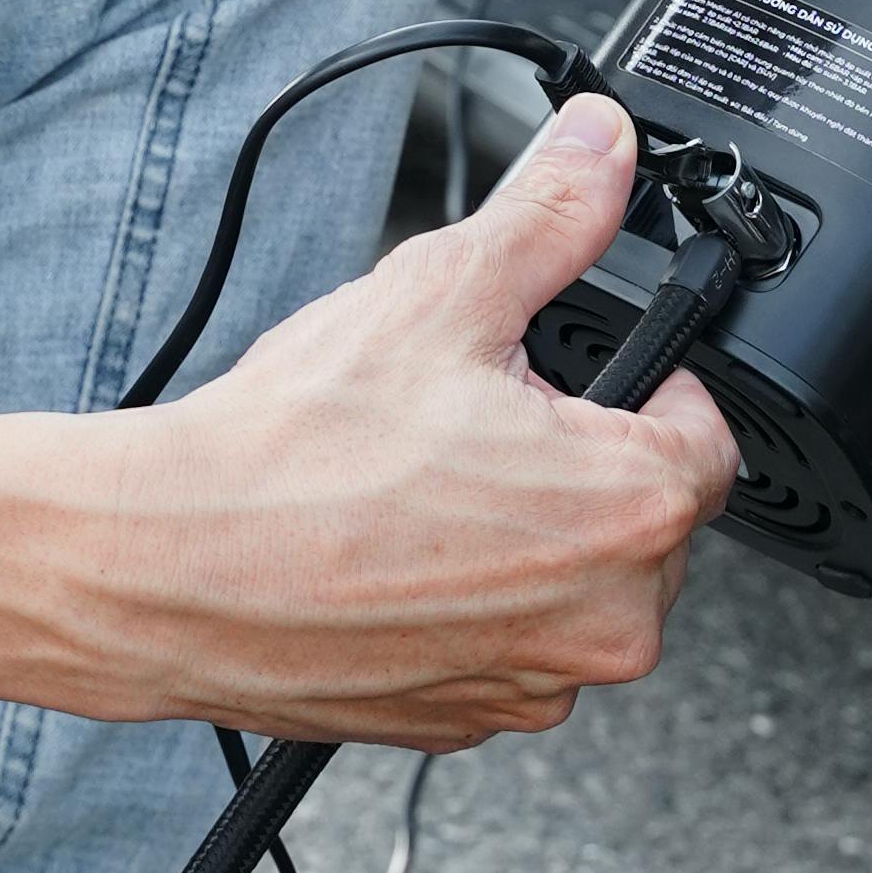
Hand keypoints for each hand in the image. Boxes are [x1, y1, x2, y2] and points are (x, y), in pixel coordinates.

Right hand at [77, 97, 731, 746]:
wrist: (163, 569)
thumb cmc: (292, 455)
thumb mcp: (437, 293)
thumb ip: (549, 218)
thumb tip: (601, 150)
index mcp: (631, 512)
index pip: (707, 434)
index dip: (641, 382)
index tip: (567, 370)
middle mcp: (605, 622)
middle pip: (640, 516)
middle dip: (573, 460)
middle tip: (468, 420)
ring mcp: (532, 685)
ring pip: (567, 584)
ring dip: (517, 537)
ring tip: (410, 483)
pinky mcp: (463, 721)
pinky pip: (500, 644)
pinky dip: (460, 600)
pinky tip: (383, 550)